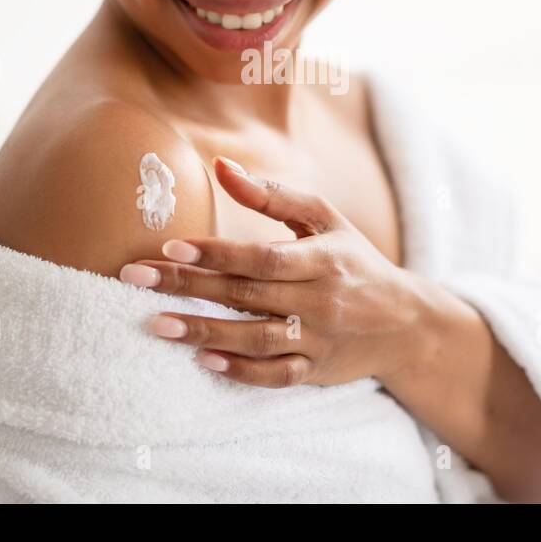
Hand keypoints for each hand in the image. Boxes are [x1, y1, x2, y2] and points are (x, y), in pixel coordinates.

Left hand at [120, 156, 434, 387]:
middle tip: (134, 279)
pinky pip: (274, 376)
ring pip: (255, 339)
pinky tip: (203, 361)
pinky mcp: (315, 371)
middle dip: (188, 286)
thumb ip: (273, 195)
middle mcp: (320, 301)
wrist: (406, 322)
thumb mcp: (325, 219)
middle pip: (246, 295)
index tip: (170, 246)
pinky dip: (240, 371)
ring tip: (156, 324)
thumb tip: (221, 165)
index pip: (262, 257)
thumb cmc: (355, 260)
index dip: (216, 252)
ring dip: (204, 333)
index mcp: (323, 259)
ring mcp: (317, 340)